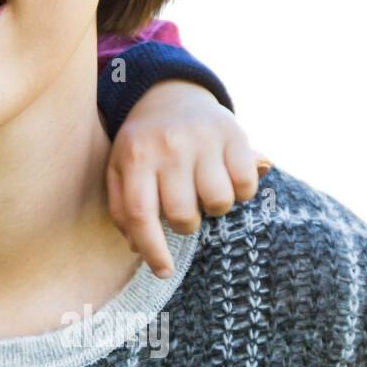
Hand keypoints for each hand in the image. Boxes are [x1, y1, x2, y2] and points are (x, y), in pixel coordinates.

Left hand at [106, 81, 271, 278]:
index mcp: (135, 158)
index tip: (164, 271)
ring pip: (218, 203)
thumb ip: (122, 208)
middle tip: (184, 210)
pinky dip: (241, 192)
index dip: (153, 250)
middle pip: (182, 215)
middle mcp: (169, 147)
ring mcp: (203, 139)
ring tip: (204, 191)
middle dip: (185, 224)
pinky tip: (227, 179)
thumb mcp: (120, 169)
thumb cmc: (143, 145)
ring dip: (214, 208)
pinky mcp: (234, 134)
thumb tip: (136, 248)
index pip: (141, 215)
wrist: (170, 95)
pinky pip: (246, 185)